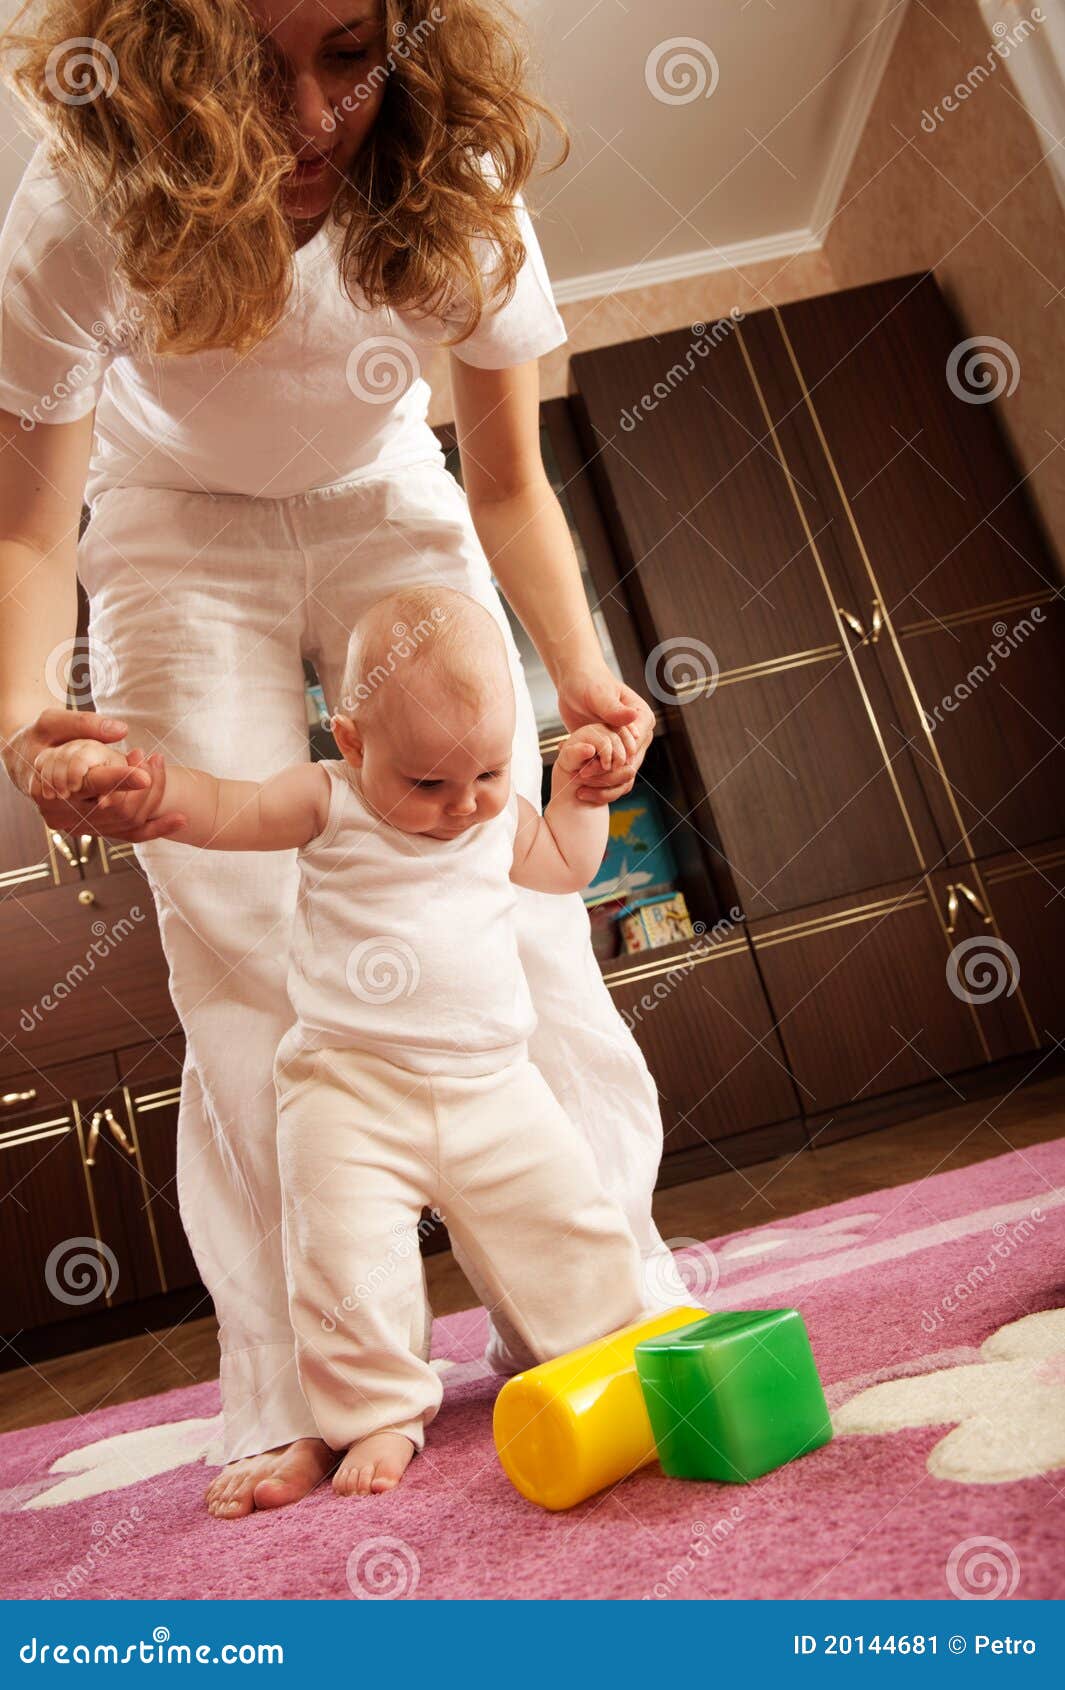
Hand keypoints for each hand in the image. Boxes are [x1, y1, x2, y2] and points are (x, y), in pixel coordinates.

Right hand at [2, 708, 185, 842]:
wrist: (25, 762)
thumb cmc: (39, 737)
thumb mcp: (51, 722)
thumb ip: (84, 724)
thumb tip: (121, 730)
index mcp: (52, 785)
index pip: (93, 785)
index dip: (120, 779)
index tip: (145, 774)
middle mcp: (65, 813)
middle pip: (116, 807)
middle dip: (144, 784)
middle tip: (154, 757)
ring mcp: (79, 826)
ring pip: (127, 822)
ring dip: (151, 797)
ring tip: (157, 763)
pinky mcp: (92, 830)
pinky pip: (128, 835)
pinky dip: (155, 828)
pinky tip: (179, 819)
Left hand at [555, 665, 653, 802]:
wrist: (575, 683)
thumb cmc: (588, 683)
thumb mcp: (599, 695)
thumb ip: (614, 710)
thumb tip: (633, 717)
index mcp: (643, 719)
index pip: (635, 751)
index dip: (613, 764)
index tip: (589, 767)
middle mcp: (640, 735)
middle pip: (630, 768)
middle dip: (606, 777)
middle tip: (581, 777)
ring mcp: (627, 746)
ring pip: (621, 776)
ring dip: (602, 785)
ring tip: (579, 785)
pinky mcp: (613, 752)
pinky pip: (610, 775)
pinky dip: (596, 781)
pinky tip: (577, 779)